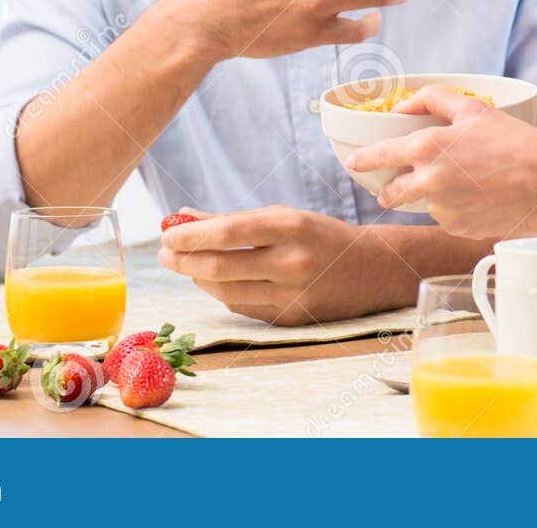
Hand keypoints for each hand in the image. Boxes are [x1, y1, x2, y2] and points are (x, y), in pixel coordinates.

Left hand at [157, 206, 412, 324]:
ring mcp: (291, 295)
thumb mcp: (283, 216)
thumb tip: (181, 217)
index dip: (190, 236)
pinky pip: (243, 308)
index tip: (166, 234)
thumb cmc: (320, 236)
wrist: (371, 270)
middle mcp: (291, 262)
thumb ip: (232, 220)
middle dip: (184, 260)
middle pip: (220, 267)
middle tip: (165, 253)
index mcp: (289, 227)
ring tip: (186, 265)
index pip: (226, 233)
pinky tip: (216, 282)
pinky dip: (224, 294)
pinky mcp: (290, 319)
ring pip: (226, 292)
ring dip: (198, 279)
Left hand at [346, 85, 536, 238]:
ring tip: (466, 182)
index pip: (380, 156)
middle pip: (391, 192)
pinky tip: (479, 197)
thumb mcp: (475, 110)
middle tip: (395, 184)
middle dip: (389, 190)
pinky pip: (445, 217)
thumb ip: (433, 100)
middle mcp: (429, 181)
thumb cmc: (516, 143)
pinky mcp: (457, 228)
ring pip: (423, 203)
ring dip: (431, 195)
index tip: (354, 162)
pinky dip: (454, 208)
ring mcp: (442, 209)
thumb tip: (403, 107)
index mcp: (429, 147)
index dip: (363, 160)